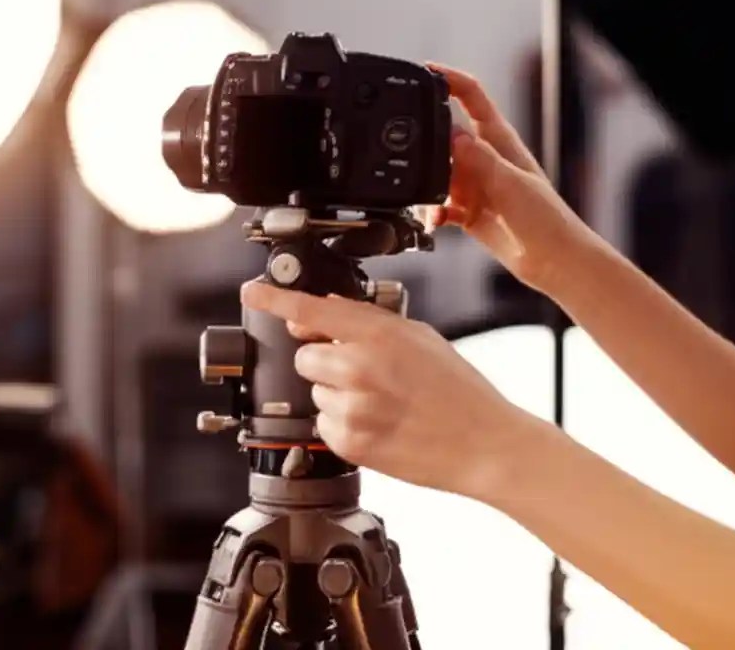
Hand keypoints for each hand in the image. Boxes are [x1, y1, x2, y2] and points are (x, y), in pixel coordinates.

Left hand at [241, 281, 543, 499]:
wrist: (481, 443)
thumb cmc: (459, 391)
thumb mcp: (420, 337)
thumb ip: (371, 321)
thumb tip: (331, 308)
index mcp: (377, 335)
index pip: (310, 310)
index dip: (274, 299)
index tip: (253, 292)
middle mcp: (358, 368)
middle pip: (305, 356)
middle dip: (325, 361)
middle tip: (363, 373)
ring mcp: (351, 407)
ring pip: (314, 392)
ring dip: (336, 395)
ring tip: (380, 402)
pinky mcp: (348, 442)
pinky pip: (323, 424)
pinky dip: (343, 424)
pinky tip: (378, 423)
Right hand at [426, 62, 584, 291]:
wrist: (553, 260)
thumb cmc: (545, 218)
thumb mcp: (509, 183)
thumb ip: (479, 159)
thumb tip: (451, 134)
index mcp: (499, 140)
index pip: (471, 96)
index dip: (449, 80)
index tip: (425, 71)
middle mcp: (485, 158)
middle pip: (447, 134)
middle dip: (428, 142)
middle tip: (414, 156)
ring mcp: (476, 184)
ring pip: (439, 172)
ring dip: (429, 184)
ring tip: (432, 199)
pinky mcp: (469, 210)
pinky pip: (440, 204)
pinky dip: (433, 211)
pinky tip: (436, 220)